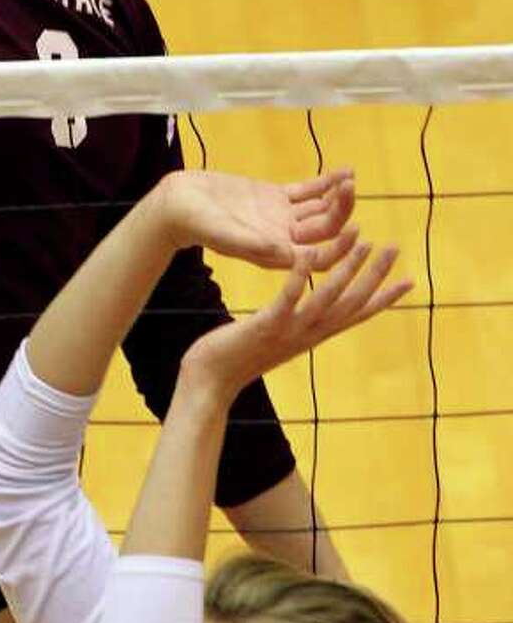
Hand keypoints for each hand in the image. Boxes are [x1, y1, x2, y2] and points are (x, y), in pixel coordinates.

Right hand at [160, 167, 356, 269]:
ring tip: (349, 179)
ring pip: (320, 209)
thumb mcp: (225, 234)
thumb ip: (255, 243)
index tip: (354, 228)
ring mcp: (281, 216)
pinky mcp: (275, 197)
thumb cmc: (196, 223)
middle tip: (349, 190)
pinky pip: (308, 191)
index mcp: (276, 254)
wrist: (177, 204)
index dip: (340, 247)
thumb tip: (289, 253)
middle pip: (324, 230)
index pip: (318, 258)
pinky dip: (326, 182)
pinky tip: (344, 171)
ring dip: (337, 196)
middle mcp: (284, 237)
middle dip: (341, 211)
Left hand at [176, 238, 412, 404]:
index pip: (358, 315)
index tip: (410, 281)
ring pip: (328, 298)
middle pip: (352, 303)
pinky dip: (299, 278)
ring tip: (363, 240)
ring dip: (347, 269)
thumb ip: (297, 324)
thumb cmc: (240, 356)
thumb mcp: (279, 337)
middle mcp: (309, 334)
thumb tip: (309, 313)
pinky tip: (308, 257)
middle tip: (395, 246)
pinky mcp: (267, 326)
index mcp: (314, 334)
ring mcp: (290, 331)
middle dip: (375, 274)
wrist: (212, 382)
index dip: (385, 298)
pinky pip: (288, 299)